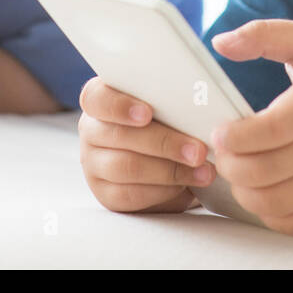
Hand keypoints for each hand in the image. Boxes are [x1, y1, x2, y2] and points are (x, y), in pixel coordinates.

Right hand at [77, 76, 213, 212]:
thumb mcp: (166, 107)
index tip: (148, 113)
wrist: (167, 161)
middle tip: (198, 151)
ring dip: (169, 170)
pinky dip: (162, 191)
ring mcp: (94, 164)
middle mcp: (92, 130)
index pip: (96, 97)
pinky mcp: (105, 193)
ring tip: (201, 170)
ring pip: (126, 167)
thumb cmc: (167, 124)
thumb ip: (170, 102)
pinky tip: (184, 185)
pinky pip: (130, 195)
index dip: (120, 106)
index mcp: (101, 100)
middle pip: (119, 135)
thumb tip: (197, 105)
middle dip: (164, 143)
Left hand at [209, 19, 292, 236]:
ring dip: (242, 191)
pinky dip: (265, 213)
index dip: (238, 136)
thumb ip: (263, 35)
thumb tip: (221, 43)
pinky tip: (258, 190)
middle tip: (221, 151)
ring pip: (276, 201)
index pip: (275, 128)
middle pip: (269, 169)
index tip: (220, 131)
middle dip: (230, 165)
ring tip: (235, 170)